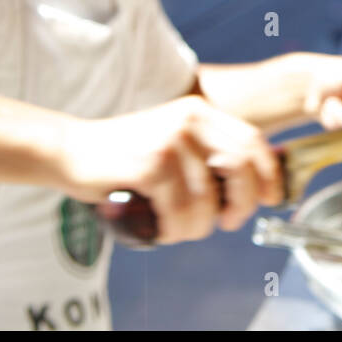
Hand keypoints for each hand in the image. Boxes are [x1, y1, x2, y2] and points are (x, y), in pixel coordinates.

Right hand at [57, 96, 282, 243]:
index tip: (271, 198)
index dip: (269, 174)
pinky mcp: (150, 164)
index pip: (253, 141)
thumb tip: (249, 185)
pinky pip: (180, 209)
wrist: (70, 149)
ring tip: (182, 229)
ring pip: (208, 199)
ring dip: (199, 226)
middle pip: (241, 168)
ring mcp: (170, 141)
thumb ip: (206, 150)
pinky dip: (176, 228)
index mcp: (200, 112)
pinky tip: (163, 229)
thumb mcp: (172, 138)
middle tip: (228, 221)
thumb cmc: (123, 153)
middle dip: (242, 204)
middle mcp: (189, 121)